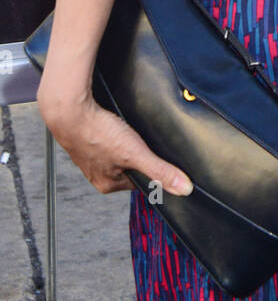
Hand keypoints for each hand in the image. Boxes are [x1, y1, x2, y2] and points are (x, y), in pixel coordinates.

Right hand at [37, 85, 192, 197]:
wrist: (68, 111)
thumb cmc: (98, 134)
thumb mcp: (136, 154)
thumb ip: (160, 171)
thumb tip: (185, 189)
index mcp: (108, 185)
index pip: (141, 180)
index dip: (152, 166)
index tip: (158, 152)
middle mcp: (97, 174)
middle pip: (129, 165)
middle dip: (138, 152)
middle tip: (143, 137)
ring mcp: (89, 157)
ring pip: (117, 151)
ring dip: (125, 140)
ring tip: (128, 128)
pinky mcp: (84, 139)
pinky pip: (105, 138)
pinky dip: (112, 130)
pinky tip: (114, 122)